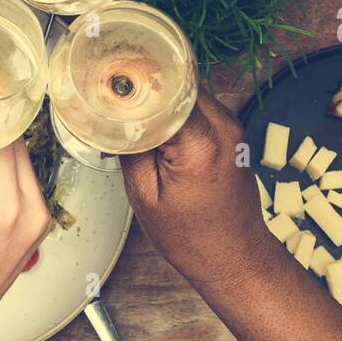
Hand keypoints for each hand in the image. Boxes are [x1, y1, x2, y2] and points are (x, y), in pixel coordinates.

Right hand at [120, 90, 278, 287]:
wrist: (235, 256)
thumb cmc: (193, 237)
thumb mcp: (144, 196)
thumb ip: (129, 149)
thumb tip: (112, 118)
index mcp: (200, 141)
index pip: (163, 88)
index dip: (132, 85)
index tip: (106, 85)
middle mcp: (222, 125)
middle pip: (176, 85)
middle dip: (143, 90)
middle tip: (112, 102)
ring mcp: (231, 126)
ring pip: (185, 94)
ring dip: (159, 103)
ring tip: (131, 120)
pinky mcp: (231, 132)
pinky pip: (196, 109)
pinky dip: (174, 114)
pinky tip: (154, 132)